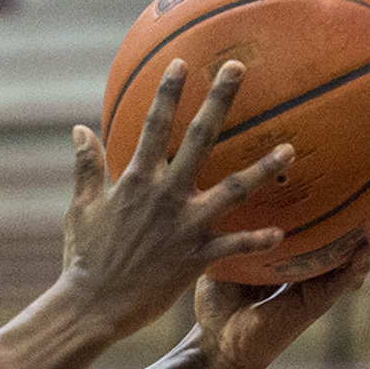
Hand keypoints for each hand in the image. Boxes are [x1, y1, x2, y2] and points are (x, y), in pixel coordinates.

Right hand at [62, 60, 292, 336]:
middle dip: (219, 101)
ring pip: (233, 189)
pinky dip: (257, 240)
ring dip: (263, 168)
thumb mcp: (80, 208)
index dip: (168, 93)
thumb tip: (79, 129)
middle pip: (199, 139)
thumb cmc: (84, 257)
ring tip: (290, 149)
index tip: (183, 63)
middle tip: (238, 69)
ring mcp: (184, 225)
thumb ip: (85, 167)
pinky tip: (282, 234)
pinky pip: (235, 245)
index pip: (152, 126)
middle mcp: (164, 195)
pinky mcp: (196, 256)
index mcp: (135, 180)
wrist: (94, 305)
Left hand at [191, 189, 369, 368]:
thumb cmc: (218, 300)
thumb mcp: (228, 253)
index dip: (355, 201)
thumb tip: (231, 182)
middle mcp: (318, 269)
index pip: (336, 224)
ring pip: (365, 256)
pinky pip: (340, 283)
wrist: (216, 343)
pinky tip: (365, 249)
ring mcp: (321, 287)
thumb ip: (237, 227)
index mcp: (302, 256)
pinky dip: (354, 267)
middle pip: (363, 235)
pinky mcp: (314, 305)